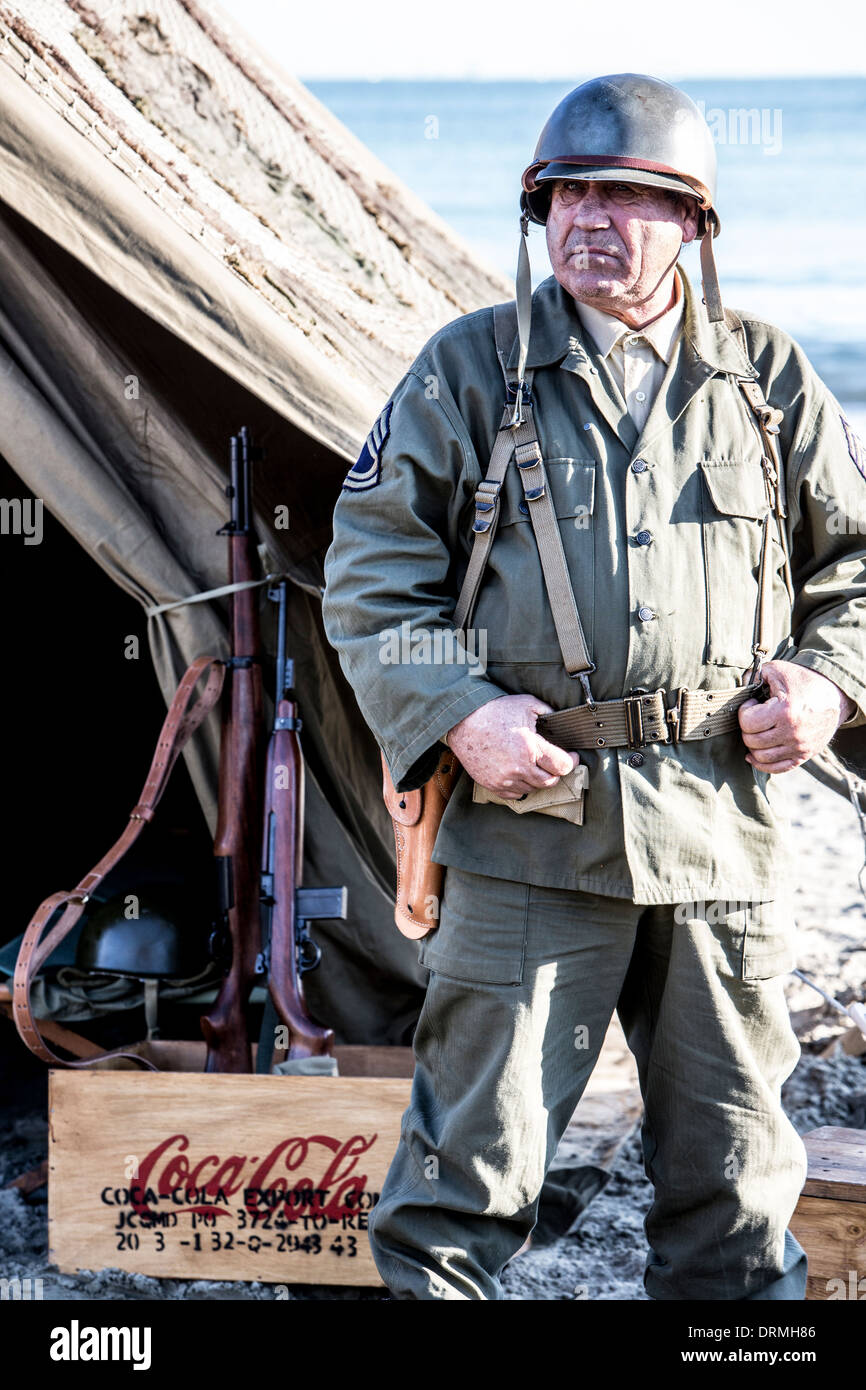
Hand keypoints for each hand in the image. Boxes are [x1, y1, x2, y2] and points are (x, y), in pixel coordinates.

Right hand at [446, 693, 578, 798]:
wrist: (463, 721)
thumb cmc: (494, 711)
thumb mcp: (526, 703)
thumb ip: (548, 713)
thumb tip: (561, 721)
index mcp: (530, 748)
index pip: (562, 766)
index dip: (572, 761)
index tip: (571, 756)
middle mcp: (519, 767)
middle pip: (550, 782)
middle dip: (556, 772)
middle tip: (554, 762)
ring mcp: (504, 779)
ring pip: (532, 789)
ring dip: (538, 780)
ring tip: (535, 765)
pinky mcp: (492, 785)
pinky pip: (514, 795)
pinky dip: (521, 787)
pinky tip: (520, 773)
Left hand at [738, 659, 855, 773]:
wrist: (834, 695)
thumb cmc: (803, 681)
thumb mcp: (778, 670)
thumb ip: (753, 675)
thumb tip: (738, 687)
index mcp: (785, 711)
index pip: (748, 723)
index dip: (744, 712)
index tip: (752, 704)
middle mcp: (793, 733)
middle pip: (752, 741)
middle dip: (747, 728)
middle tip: (754, 717)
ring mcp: (799, 747)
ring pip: (761, 757)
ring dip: (753, 745)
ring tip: (758, 731)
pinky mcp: (804, 756)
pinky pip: (776, 768)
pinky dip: (761, 764)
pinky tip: (754, 754)